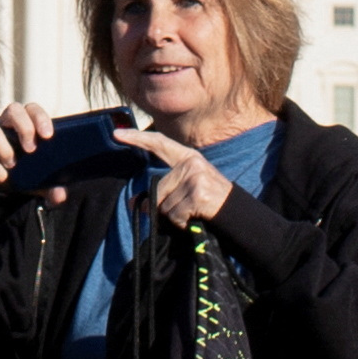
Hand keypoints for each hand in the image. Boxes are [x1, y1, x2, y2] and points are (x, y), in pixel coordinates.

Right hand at [0, 102, 68, 201]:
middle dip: (24, 128)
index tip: (48, 136)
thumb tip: (60, 196)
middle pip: (13, 110)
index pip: (32, 109)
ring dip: (4, 149)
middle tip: (31, 149)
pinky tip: (2, 176)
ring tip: (12, 165)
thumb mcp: (37, 178)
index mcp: (24, 124)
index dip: (40, 118)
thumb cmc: (21, 170)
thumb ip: (49, 185)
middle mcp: (5, 124)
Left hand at [116, 127, 230, 226]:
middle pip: (158, 189)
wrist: (240, 216)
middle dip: (165, 207)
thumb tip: (134, 204)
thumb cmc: (210, 203)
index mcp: (189, 158)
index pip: (160, 143)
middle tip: (186, 211)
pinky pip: (175, 215)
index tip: (117, 134)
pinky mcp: (198, 194)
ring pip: (165, 206)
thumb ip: (163, 191)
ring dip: (176, 217)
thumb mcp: (188, 190)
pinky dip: (183, 224)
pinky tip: (197, 220)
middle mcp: (192, 164)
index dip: (138, 138)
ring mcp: (196, 177)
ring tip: (195, 214)